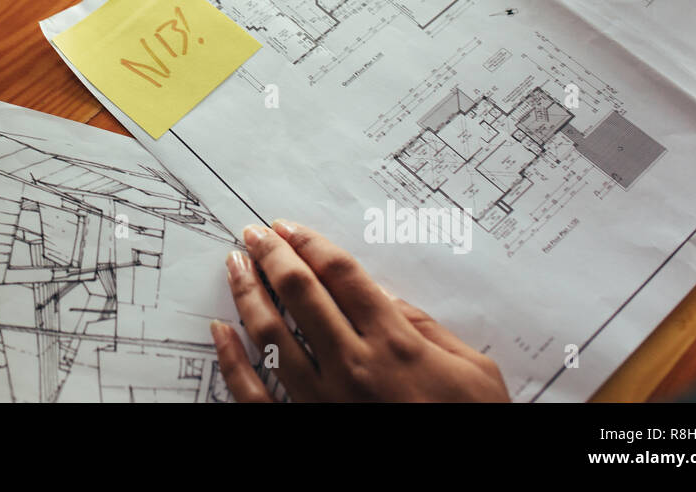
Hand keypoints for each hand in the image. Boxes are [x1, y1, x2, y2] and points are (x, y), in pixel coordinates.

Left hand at [210, 221, 509, 401]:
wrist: (462, 488)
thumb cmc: (473, 427)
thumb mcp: (475, 372)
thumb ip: (428, 328)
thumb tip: (386, 298)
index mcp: (395, 344)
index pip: (341, 275)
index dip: (311, 244)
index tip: (289, 228)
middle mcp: (353, 365)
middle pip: (300, 293)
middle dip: (272, 256)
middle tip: (253, 234)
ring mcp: (323, 400)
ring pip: (270, 334)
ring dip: (248, 294)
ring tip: (235, 266)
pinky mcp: (302, 428)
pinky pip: (254, 393)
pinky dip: (231, 359)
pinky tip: (220, 331)